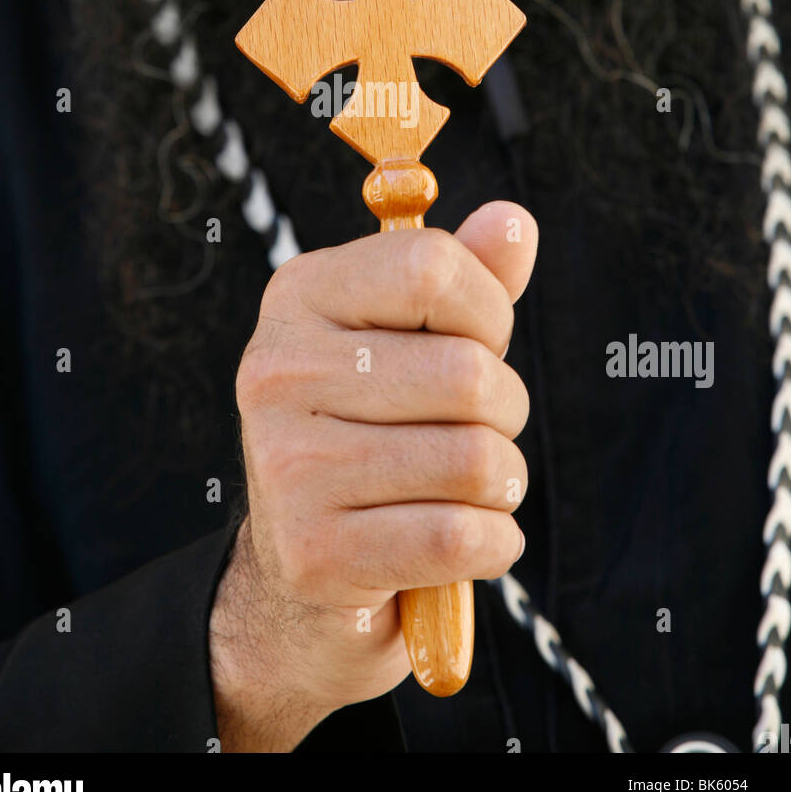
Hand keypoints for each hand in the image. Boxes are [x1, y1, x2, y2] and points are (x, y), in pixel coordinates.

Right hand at [209, 200, 536, 750]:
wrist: (308, 569)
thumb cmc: (378, 428)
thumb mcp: (414, 337)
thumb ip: (465, 277)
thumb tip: (513, 222)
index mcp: (299, 295)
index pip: (431, 266)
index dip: (486, 310)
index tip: (477, 341)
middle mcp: (278, 370)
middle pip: (469, 373)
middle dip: (503, 409)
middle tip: (472, 428)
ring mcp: (288, 464)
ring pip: (476, 458)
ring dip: (502, 482)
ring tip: (464, 485)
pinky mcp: (314, 551)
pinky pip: (462, 536)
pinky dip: (494, 543)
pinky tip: (463, 536)